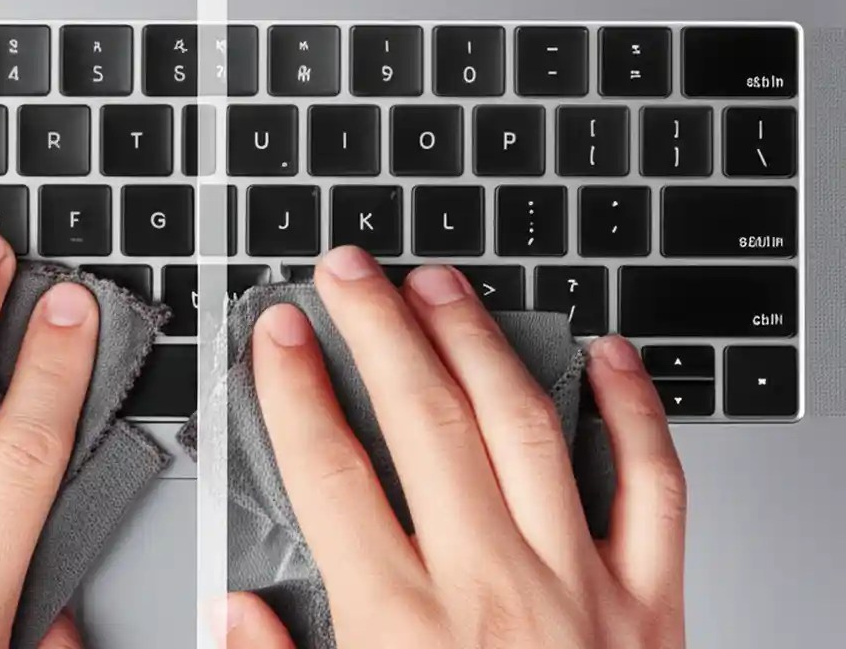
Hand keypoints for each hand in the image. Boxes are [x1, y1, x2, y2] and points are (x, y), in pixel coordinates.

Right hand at [222, 247, 686, 647]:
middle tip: (346, 273)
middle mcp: (491, 593)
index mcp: (403, 631)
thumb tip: (235, 610)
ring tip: (437, 286)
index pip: (332, 475)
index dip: (296, 391)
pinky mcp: (651, 602)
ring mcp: (578, 589)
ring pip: (521, 428)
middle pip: (423, 423)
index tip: (279, 335)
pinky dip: (632, 411)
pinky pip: (651, 485)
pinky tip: (605, 354)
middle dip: (376, 330)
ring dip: (473, 342)